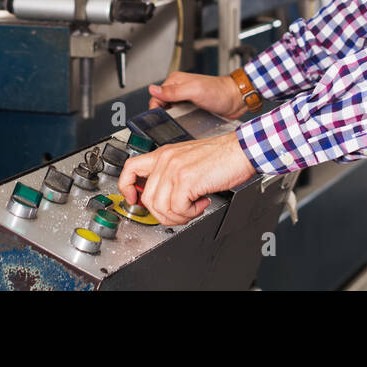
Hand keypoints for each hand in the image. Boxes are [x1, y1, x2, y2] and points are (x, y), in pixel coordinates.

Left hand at [117, 132, 255, 225]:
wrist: (240, 151)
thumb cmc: (220, 156)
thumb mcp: (187, 159)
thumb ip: (171, 174)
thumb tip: (162, 198)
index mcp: (163, 154)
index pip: (130, 168)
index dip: (126, 187)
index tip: (132, 199)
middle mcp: (165, 160)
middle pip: (147, 198)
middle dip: (163, 214)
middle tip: (181, 211)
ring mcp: (174, 169)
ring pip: (161, 207)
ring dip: (178, 216)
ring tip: (193, 208)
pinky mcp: (186, 180)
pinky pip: (178, 209)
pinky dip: (191, 213)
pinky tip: (201, 203)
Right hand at [148, 71, 246, 118]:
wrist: (236, 100)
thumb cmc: (219, 92)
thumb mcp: (194, 90)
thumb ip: (173, 91)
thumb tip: (153, 89)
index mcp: (175, 80)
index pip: (156, 95)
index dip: (157, 107)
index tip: (164, 115)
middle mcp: (178, 88)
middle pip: (162, 104)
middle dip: (165, 113)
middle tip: (175, 119)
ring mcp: (185, 98)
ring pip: (170, 111)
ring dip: (173, 117)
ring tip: (181, 121)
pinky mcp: (191, 107)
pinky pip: (180, 115)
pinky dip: (180, 120)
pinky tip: (186, 122)